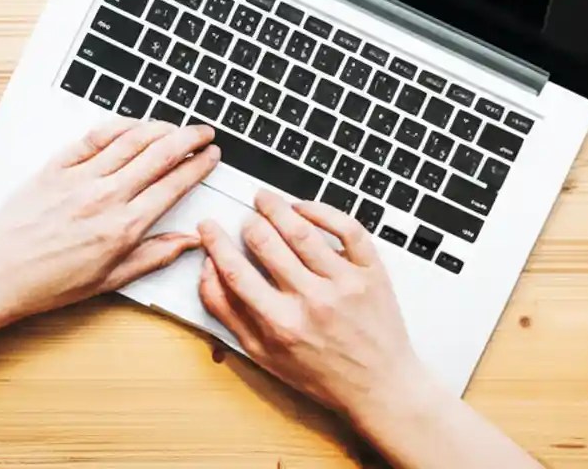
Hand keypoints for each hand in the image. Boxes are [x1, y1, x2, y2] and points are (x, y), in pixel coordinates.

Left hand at [0, 118, 219, 319]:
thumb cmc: (48, 282)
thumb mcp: (110, 280)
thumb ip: (153, 256)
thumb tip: (188, 242)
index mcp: (123, 228)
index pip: (173, 185)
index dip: (198, 166)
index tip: (210, 156)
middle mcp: (105, 197)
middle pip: (159, 154)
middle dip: (189, 138)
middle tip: (204, 133)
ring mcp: (79, 178)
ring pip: (130, 139)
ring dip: (160, 127)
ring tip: (175, 125)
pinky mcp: (55, 167)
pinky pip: (94, 137)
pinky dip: (119, 125)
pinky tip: (132, 125)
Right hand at [197, 191, 432, 423]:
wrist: (379, 387)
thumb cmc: (320, 374)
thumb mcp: (263, 354)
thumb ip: (229, 312)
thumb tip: (208, 270)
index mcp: (280, 324)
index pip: (236, 271)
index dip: (216, 243)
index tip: (208, 227)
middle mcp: (312, 301)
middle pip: (266, 243)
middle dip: (249, 224)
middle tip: (246, 220)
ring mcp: (344, 283)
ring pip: (302, 230)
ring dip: (276, 207)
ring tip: (265, 199)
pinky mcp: (371, 273)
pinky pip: (347, 229)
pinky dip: (322, 211)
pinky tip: (304, 208)